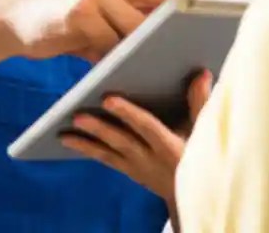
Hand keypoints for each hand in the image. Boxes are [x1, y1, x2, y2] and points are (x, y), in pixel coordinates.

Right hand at [0, 0, 198, 61]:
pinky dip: (121, 62)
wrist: (14, 21)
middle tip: (205, 52)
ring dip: (153, 51)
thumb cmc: (63, 22)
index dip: (196, 7)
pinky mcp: (78, 15)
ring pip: (137, 28)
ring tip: (172, 71)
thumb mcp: (98, 11)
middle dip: (183, 30)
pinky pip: (111, 44)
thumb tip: (172, 43)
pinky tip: (130, 78)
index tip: (220, 27)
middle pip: (162, 4)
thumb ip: (128, 18)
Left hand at [60, 69, 213, 200]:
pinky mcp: (130, 171)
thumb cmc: (199, 154)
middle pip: (121, 141)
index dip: (128, 113)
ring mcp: (137, 168)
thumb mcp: (204, 132)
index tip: (108, 98)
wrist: (192, 196)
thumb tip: (201, 73)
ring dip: (85, 143)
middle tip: (77, 116)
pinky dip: (88, 150)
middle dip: (99, 129)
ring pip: (108, 154)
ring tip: (64, 133)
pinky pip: (106, 160)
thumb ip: (200, 103)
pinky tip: (70, 140)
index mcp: (170, 146)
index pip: (147, 127)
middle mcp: (150, 159)